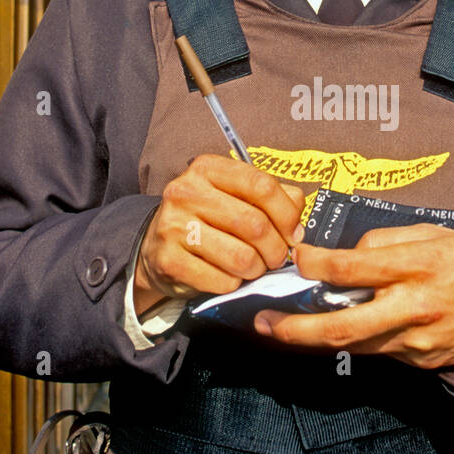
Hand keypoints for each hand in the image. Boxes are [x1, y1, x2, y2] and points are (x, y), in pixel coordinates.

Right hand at [134, 154, 304, 314]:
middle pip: (255, 225)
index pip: (262, 186)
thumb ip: (272, 199)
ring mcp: (174, 226)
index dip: (287, 214)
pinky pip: (222, 280)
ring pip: (242, 257)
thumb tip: (297, 225)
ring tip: (252, 268)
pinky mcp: (169, 260)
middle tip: (275, 258)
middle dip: (276, 249)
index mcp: (207, 168)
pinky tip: (227, 276)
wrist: (157, 248)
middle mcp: (186, 192)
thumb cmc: (207, 221)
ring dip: (256, 270)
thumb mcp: (235, 197)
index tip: (293, 233)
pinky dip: (233, 284)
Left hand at [253, 224, 453, 368]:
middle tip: (262, 324)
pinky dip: (358, 339)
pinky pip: (378, 350)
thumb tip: (344, 255)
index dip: (315, 264)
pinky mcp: (420, 361)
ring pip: (354, 345)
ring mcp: (415, 341)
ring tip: (286, 328)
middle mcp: (412, 308)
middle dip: (293, 330)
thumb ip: (385, 243)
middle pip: (340, 327)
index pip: (352, 267)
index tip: (296, 258)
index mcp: (416, 267)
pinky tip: (348, 327)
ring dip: (316, 338)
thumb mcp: (432, 235)